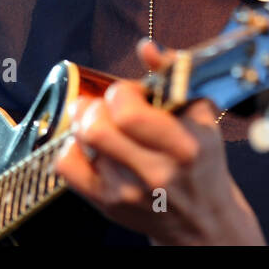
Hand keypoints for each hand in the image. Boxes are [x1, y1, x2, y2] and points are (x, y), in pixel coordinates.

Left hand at [53, 38, 265, 244]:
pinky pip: (67, 166)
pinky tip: (90, 144)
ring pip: (80, 143)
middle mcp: (154, 173)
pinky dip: (71, 146)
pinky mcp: (106, 204)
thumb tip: (146, 48)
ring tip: (99, 119)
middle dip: (96, 105)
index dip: (121, 91)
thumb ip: (175, 76)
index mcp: (183, 147)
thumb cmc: (201, 162)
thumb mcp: (202, 116)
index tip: (131, 92)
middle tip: (108, 104)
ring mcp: (127, 192)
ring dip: (85, 121)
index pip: (128, 113)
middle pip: (96, 129)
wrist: (200, 220)